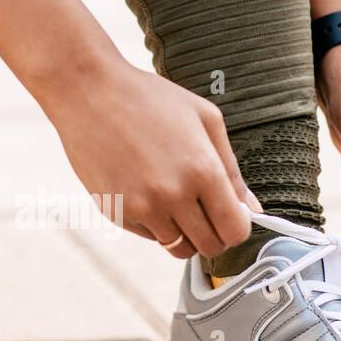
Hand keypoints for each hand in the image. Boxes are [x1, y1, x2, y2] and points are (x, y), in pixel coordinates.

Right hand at [42, 59, 258, 259]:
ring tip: (174, 199)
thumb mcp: (204, 119)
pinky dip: (154, 223)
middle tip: (205, 211)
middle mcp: (173, 195)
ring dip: (184, 231)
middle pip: (209, 247)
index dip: (237, 227)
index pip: (235, 230)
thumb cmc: (150, 99)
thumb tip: (251, 211)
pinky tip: (146, 189)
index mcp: (202, 170)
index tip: (230, 215)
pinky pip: (149, 236)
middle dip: (213, 234)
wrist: (88, 93)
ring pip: (178, 248)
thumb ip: (232, 171)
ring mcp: (142, 208)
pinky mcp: (117, 213)